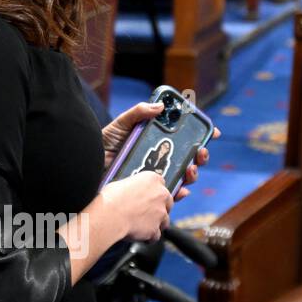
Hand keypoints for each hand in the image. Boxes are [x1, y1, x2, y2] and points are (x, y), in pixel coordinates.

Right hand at [99, 171, 171, 240]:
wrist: (109, 216)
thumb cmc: (110, 198)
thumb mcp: (120, 182)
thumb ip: (134, 186)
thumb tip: (131, 190)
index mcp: (152, 179)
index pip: (161, 183)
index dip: (153, 191)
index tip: (148, 195)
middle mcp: (161, 195)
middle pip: (168, 202)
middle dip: (159, 207)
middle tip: (144, 209)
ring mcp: (161, 213)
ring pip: (164, 220)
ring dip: (156, 222)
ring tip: (140, 222)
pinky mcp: (156, 229)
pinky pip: (156, 234)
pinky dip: (149, 235)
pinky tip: (138, 232)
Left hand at [102, 104, 219, 200]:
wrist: (88, 166)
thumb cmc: (104, 144)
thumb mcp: (120, 125)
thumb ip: (137, 113)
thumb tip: (159, 107)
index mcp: (157, 141)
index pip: (184, 138)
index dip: (201, 136)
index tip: (213, 132)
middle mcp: (160, 158)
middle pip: (189, 157)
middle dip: (201, 155)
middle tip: (200, 152)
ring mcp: (156, 175)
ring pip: (183, 176)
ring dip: (193, 173)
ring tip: (190, 168)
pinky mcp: (149, 190)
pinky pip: (168, 194)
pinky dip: (178, 193)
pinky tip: (180, 190)